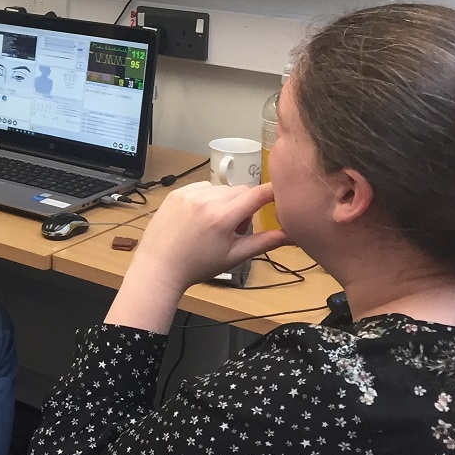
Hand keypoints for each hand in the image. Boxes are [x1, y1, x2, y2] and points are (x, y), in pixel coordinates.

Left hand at [127, 180, 287, 295]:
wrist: (159, 267)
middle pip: (240, 191)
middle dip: (244, 206)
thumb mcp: (235, 255)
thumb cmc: (198, 265)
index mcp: (222, 216)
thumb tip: (294, 234)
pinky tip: (200, 217)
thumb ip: (266, 242)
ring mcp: (188, 194)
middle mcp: (205, 200)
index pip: (258, 194)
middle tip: (235, 230)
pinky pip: (202, 187)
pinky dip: (208, 198)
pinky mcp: (176, 192)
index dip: (273, 193)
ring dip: (226, 201)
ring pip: (222, 188)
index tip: (281, 196)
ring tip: (214, 225)